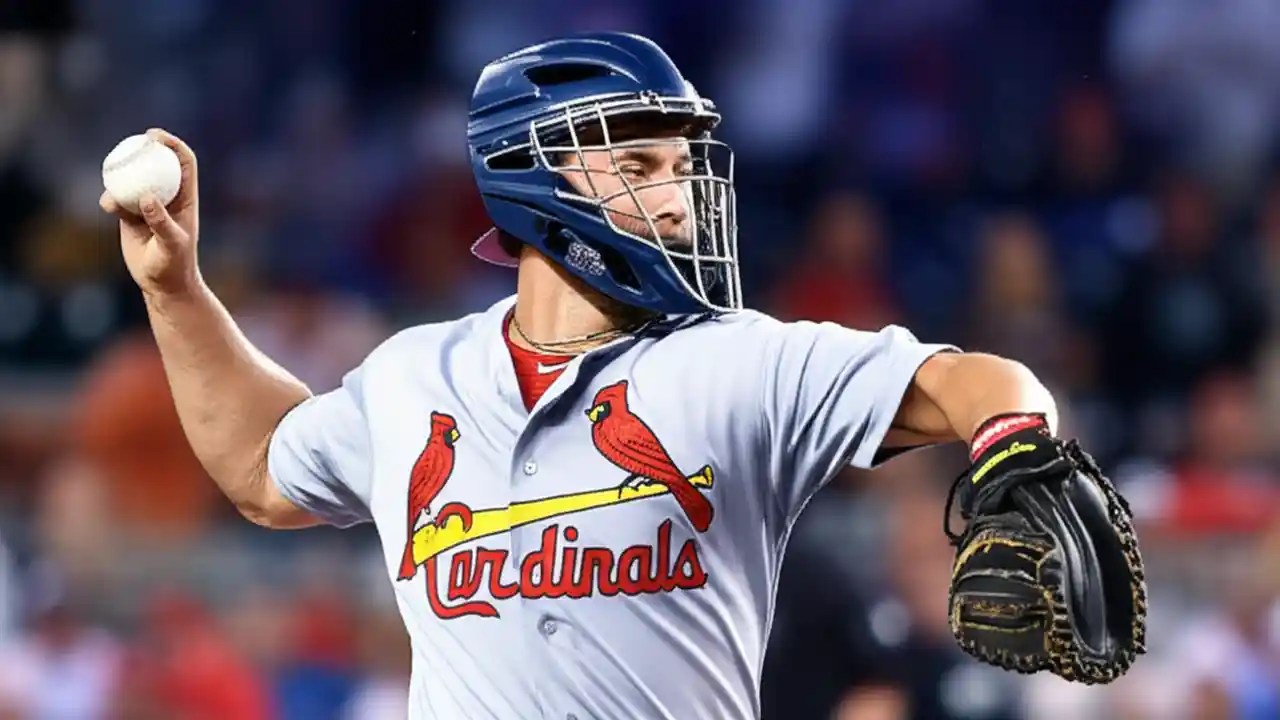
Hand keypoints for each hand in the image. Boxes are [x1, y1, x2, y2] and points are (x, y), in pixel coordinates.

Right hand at [99, 128, 200, 297]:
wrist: (162, 284)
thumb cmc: (175, 265)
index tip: (155, 137)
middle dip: (145, 147)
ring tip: (114, 176)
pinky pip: (117, 199)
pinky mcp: (130, 217)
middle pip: (157, 163)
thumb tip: (146, 197)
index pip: (184, 162)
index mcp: (186, 198)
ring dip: (122, 174)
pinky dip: (111, 198)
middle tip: (131, 142)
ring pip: (133, 180)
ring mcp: (147, 206)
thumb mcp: (172, 243)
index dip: (173, 145)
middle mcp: (167, 198)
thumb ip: (161, 221)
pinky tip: (108, 205)